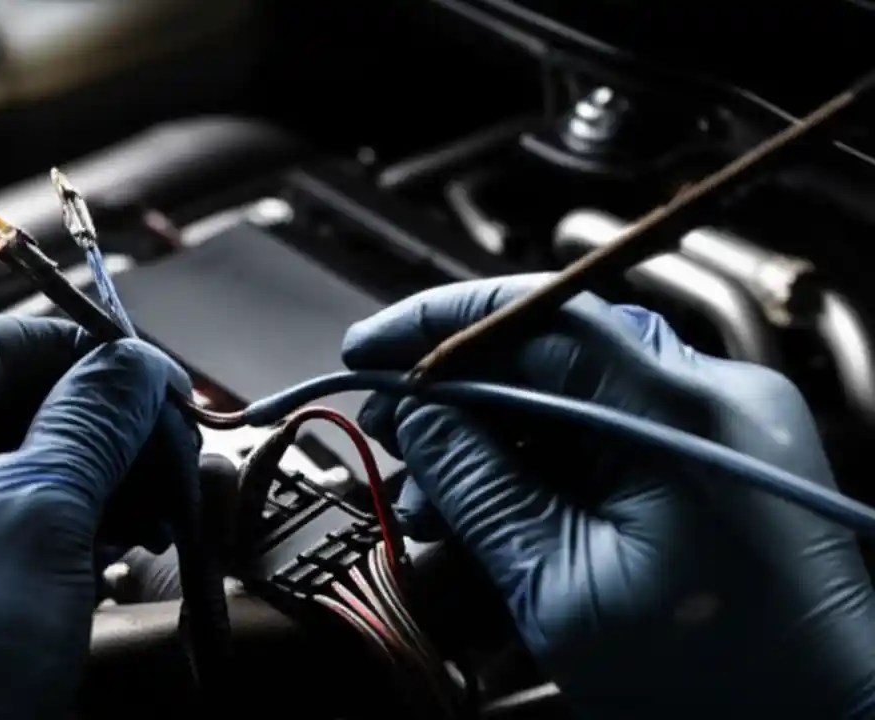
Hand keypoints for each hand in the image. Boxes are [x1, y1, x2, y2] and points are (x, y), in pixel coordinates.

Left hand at [0, 316, 193, 718]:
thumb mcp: (34, 512)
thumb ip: (92, 422)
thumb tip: (135, 365)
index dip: (81, 351)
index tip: (152, 372)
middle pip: (23, 404)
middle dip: (109, 423)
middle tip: (176, 440)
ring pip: (41, 463)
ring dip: (114, 472)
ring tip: (173, 496)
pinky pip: (39, 519)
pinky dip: (96, 517)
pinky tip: (146, 530)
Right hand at [343, 275, 874, 717]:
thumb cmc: (711, 680)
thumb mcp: (561, 587)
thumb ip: (479, 488)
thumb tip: (416, 413)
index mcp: (679, 412)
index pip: (539, 316)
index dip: (438, 322)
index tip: (370, 348)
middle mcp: (713, 394)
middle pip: (550, 350)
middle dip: (456, 391)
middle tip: (391, 432)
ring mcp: (722, 421)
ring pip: (573, 391)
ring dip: (493, 435)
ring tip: (431, 502)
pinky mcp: (720, 454)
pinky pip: (611, 428)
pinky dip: (545, 459)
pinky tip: (494, 507)